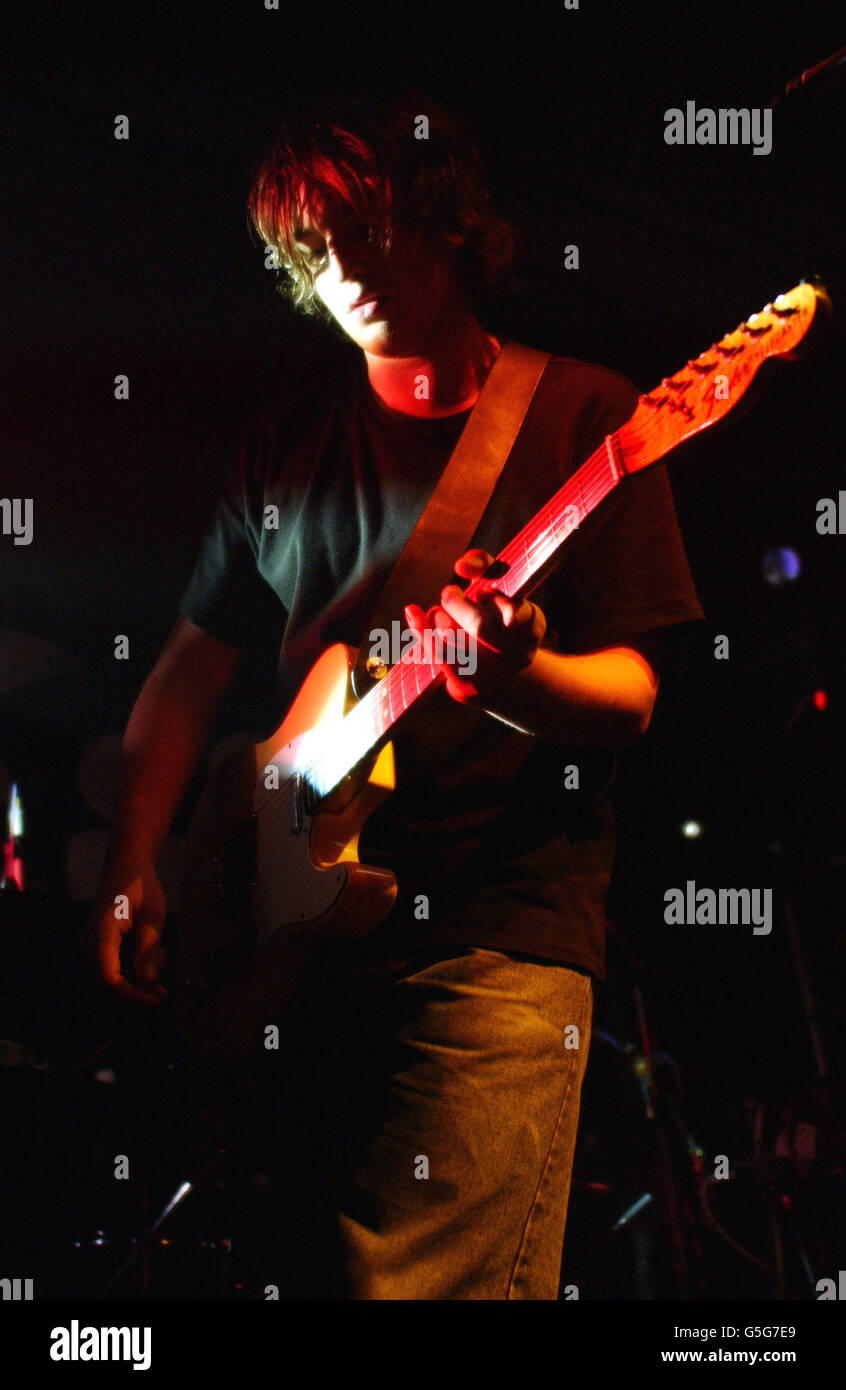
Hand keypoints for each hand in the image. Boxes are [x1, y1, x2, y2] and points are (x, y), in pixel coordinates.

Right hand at [80, 856, 167, 1006]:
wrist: (125, 868)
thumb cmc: (140, 888)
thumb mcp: (153, 915)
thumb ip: (148, 949)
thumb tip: (148, 984)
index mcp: (102, 933)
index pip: (109, 978)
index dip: (132, 995)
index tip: (156, 999)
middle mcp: (89, 944)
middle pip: (109, 985)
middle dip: (138, 991)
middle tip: (165, 988)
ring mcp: (89, 948)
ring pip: (112, 981)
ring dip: (138, 981)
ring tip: (163, 956)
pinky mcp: (96, 950)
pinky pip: (113, 971)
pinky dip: (134, 972)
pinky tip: (155, 955)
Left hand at [404, 549, 546, 704]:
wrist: (505, 676)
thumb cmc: (497, 621)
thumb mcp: (500, 589)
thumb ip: (485, 565)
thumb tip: (462, 565)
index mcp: (531, 629)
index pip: (514, 614)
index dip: (494, 599)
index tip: (481, 591)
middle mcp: (517, 656)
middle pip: (480, 627)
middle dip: (457, 605)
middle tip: (449, 594)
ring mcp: (494, 677)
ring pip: (455, 643)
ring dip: (438, 619)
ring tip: (436, 611)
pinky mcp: (470, 690)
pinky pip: (438, 657)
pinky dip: (421, 631)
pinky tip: (413, 613)